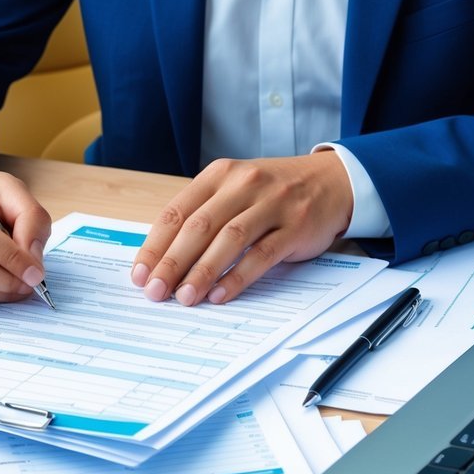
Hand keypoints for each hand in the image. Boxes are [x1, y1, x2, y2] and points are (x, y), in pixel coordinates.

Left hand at [131, 151, 352, 305]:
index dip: (155, 246)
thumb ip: (204, 215)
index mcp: (219, 175)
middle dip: (172, 263)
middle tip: (155, 292)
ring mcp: (271, 204)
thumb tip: (164, 259)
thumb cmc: (273, 192)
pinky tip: (221, 295)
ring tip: (185, 297)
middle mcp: (243, 185)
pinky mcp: (295, 226)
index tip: (141, 274)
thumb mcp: (235, 190)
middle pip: (198, 227)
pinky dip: (238, 276)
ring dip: (202, 272)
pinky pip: (262, 254)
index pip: (177, 212)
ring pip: (228, 240)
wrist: (332, 181)